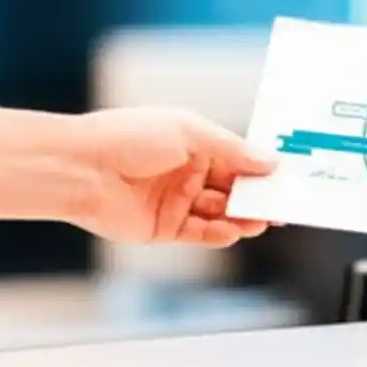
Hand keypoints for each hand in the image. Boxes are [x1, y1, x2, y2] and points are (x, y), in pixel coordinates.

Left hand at [71, 107, 276, 246]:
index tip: (286, 179)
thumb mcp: (190, 133)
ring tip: (262, 221)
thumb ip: (233, 150)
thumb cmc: (128, 137)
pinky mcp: (163, 228)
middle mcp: (186, 172)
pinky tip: (233, 230)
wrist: (79, 168)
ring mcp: (175, 201)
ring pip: (219, 213)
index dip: (261, 170)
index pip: (237, 159)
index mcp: (193, 144)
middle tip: (281, 206)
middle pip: (232, 189)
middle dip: (256, 198)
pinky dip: (218, 233)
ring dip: (242, 218)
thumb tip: (271, 162)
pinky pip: (198, 233)